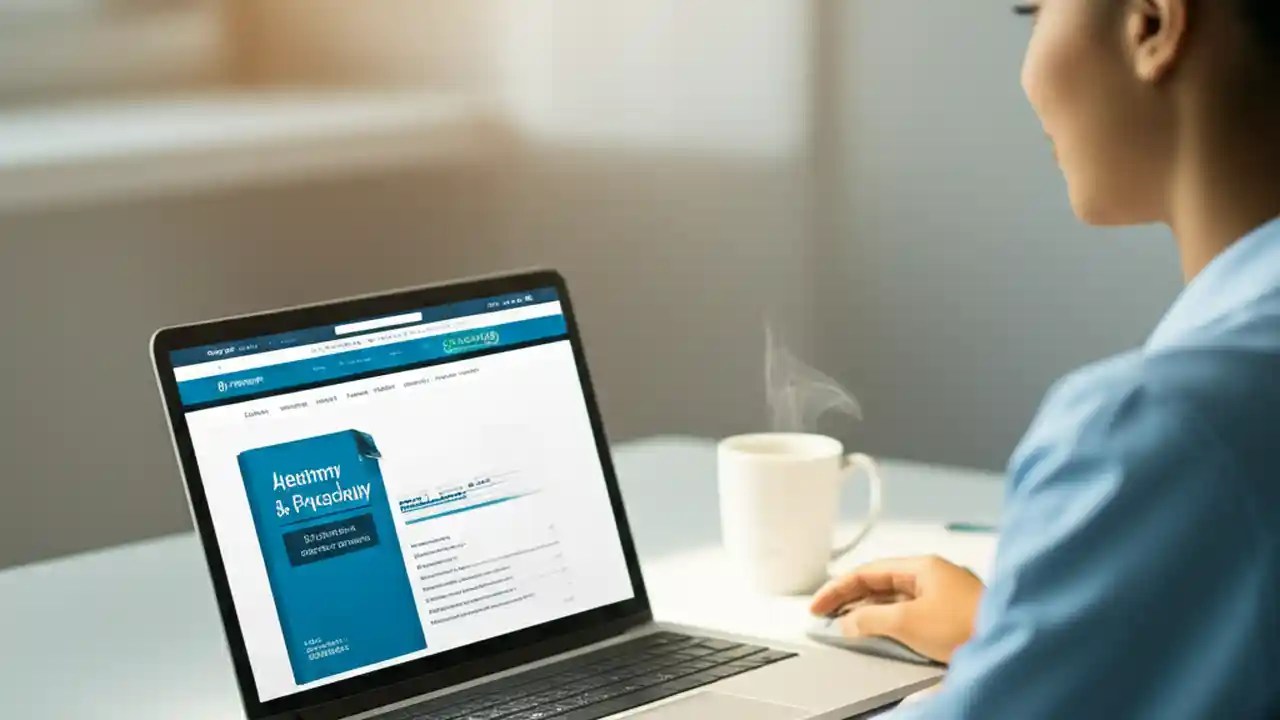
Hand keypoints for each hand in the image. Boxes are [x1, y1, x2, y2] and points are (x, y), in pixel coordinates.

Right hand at [809, 555, 984, 662]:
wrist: (1007, 643)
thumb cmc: (966, 625)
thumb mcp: (908, 620)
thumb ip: (871, 618)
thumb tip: (848, 622)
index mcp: (921, 566)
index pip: (868, 572)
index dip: (837, 589)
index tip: (817, 606)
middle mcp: (932, 577)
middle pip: (880, 585)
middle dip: (850, 600)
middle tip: (825, 618)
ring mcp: (942, 597)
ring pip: (894, 601)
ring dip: (868, 614)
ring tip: (845, 629)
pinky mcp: (949, 618)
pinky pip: (908, 615)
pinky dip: (887, 623)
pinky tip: (877, 636)